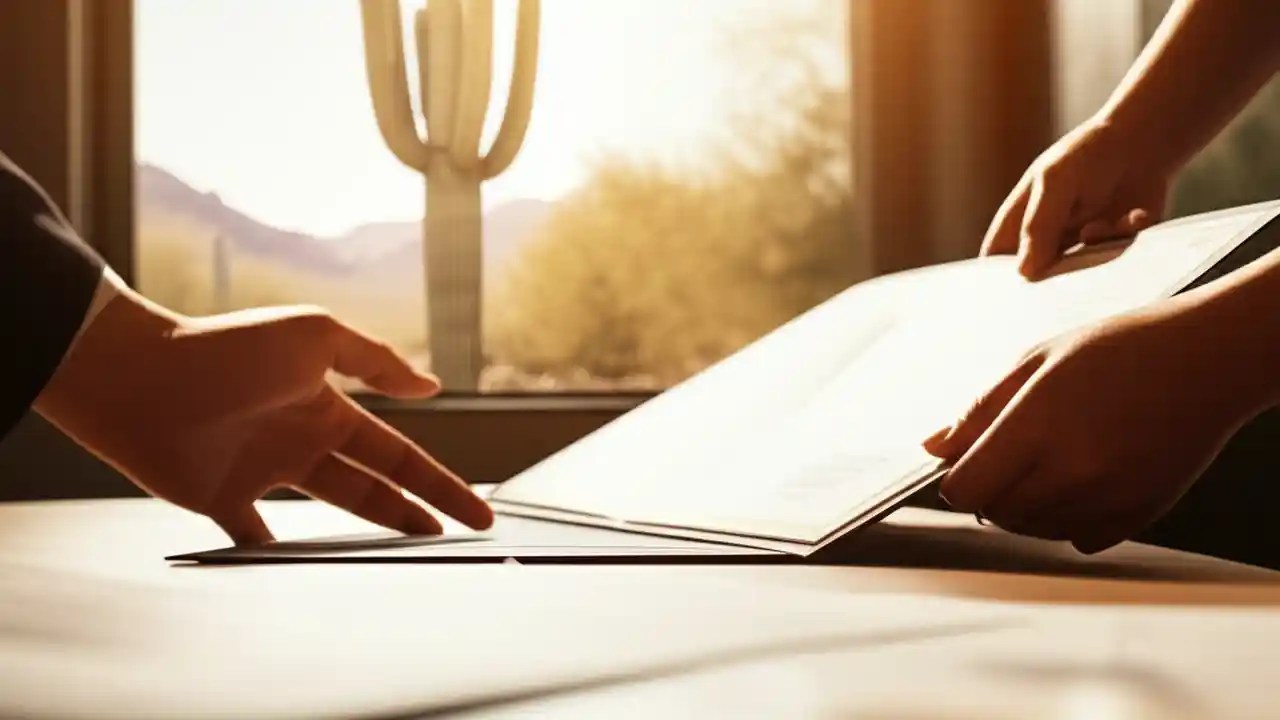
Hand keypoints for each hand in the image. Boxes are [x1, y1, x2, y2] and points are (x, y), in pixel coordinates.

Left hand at [35, 288, 492, 544]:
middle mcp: (302, 441)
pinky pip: (257, 537)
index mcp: (327, 407)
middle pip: (375, 487)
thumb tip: (430, 385)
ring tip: (402, 553)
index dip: (440, 484)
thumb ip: (374, 360)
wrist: (137, 375)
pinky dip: (279, 554)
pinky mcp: (222, 499)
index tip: (476, 509)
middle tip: (455, 536)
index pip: (399, 455)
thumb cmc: (226, 348)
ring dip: (369, 530)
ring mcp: (264, 472)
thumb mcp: (315, 335)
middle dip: (418, 510)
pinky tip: (303, 568)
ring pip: (331, 510)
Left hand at [922, 303, 1254, 553]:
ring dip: (1027, 505)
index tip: (966, 462)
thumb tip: (933, 450)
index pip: (965, 489)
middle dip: (990, 489)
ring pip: (1033, 529)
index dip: (956, 478)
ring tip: (1052, 457)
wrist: (1206, 361)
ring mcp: (1107, 498)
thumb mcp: (1035, 361)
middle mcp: (1071, 471)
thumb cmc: (1118, 349)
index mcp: (1037, 427)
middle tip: (1012, 453)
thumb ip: (979, 411)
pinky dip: (1069, 518)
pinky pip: (1077, 538)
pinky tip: (1086, 476)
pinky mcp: (1137, 515)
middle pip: (995, 513)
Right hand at [983, 117, 1172, 277]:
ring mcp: (1083, 242)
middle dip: (1052, 277)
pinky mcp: (1117, 243)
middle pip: (1038, 271)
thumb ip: (1039, 227)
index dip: (996, 278)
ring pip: (1081, 269)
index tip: (1008, 295)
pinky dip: (1127, 236)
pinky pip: (1119, 256)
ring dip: (1094, 254)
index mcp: (1021, 219)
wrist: (1145, 139)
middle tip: (1064, 279)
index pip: (997, 256)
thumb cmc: (1088, 153)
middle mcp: (1050, 235)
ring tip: (1102, 224)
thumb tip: (1024, 273)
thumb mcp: (1055, 183)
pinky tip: (1135, 215)